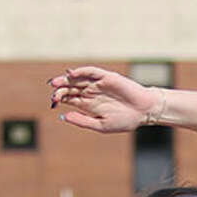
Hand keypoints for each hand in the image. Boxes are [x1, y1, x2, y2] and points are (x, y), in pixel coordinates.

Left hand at [49, 66, 163, 132]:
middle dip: (60, 89)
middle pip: (70, 88)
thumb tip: (63, 117)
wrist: (144, 112)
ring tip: (55, 83)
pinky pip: (91, 72)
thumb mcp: (101, 125)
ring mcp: (98, 84)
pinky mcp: (106, 77)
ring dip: (66, 80)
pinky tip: (71, 74)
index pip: (69, 99)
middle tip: (53, 93)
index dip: (60, 99)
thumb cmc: (125, 121)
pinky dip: (80, 71)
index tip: (53, 102)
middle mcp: (91, 93)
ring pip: (78, 79)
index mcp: (89, 105)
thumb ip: (82, 121)